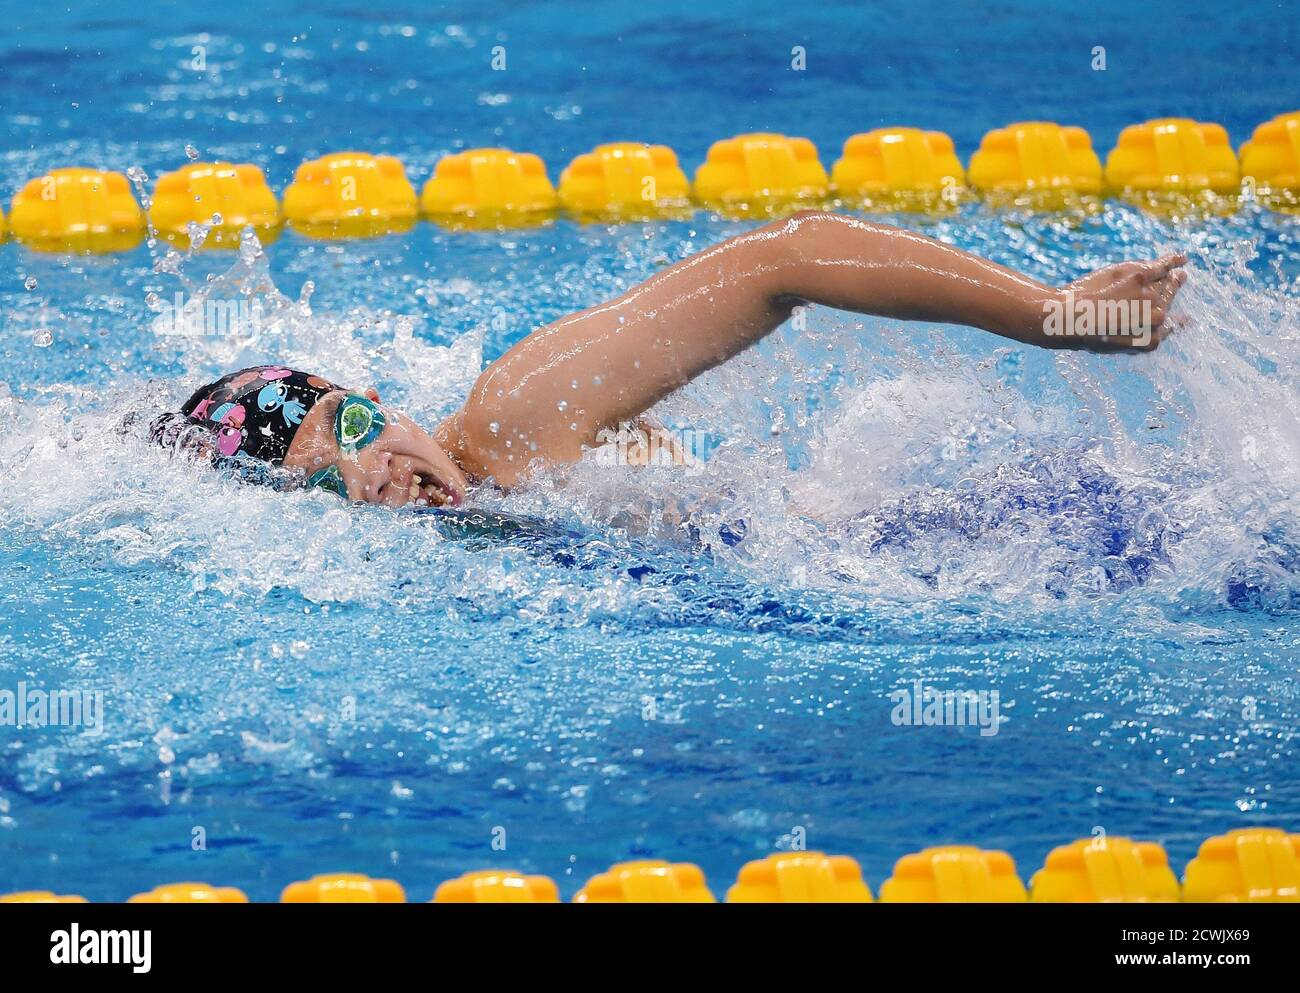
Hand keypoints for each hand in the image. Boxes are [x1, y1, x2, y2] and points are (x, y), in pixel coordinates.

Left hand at [1050, 253, 1187, 351]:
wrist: (1068, 318)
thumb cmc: (1084, 333)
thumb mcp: (1115, 344)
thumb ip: (1137, 337)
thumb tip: (1159, 330)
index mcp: (1150, 339)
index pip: (1171, 327)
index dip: (1177, 321)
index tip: (1183, 318)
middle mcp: (1156, 318)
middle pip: (1168, 302)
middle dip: (1173, 293)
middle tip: (1178, 282)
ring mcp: (1150, 296)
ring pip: (1166, 284)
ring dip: (1173, 278)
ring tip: (1178, 274)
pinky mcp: (1141, 276)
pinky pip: (1163, 266)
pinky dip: (1173, 261)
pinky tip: (1181, 260)